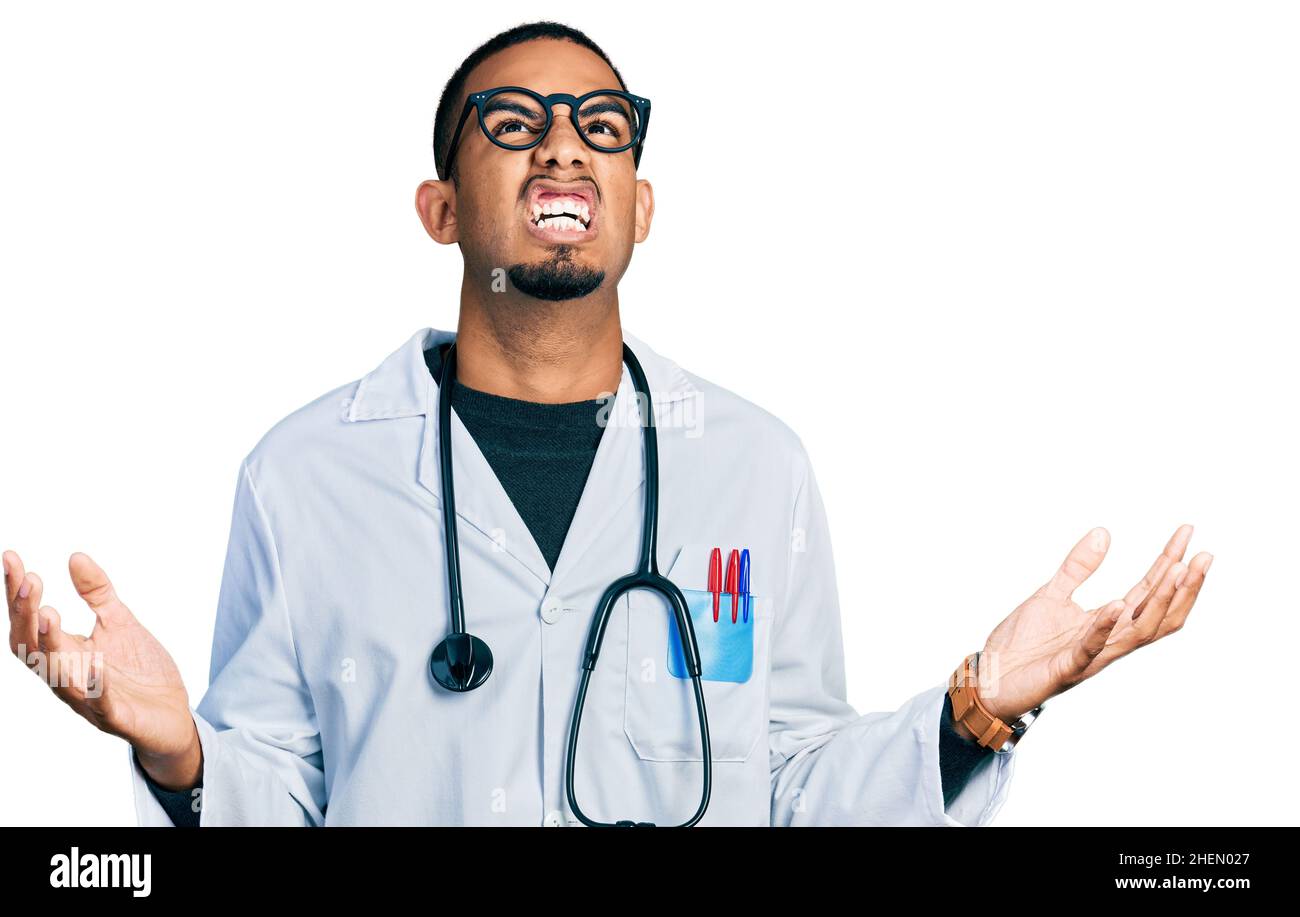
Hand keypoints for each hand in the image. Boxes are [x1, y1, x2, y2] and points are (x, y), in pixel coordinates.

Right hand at [5, 549, 201, 788]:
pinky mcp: (117, 717)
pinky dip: (97, 684)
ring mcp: (89, 699)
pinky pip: (102, 703)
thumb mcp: (120, 623)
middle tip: (28, 581)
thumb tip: (75, 556)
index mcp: (63, 653)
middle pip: (32, 647)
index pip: (31, 621)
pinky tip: (97, 660)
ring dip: (51, 645)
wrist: (171, 715)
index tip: (12, 557)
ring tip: (48, 612)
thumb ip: (97, 593)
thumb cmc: (139, 671)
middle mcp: (67, 677)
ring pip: (59, 676)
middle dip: (26, 615)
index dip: (18, 593)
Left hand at [972, 525, 1211, 722]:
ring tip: (1177, 571)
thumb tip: (1104, 531)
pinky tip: (1115, 604)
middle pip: (1158, 614)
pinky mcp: (1065, 669)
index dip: (1170, 564)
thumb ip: (1078, 567)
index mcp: (1106, 623)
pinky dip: (1103, 627)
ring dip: (1160, 601)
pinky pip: (1090, 649)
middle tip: (1202, 556)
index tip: (1187, 534)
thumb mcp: (1051, 594)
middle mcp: (1108, 641)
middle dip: (1184, 587)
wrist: (991, 678)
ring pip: (1138, 632)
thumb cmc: (1022, 644)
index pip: (1149, 591)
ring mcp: (1090, 657)